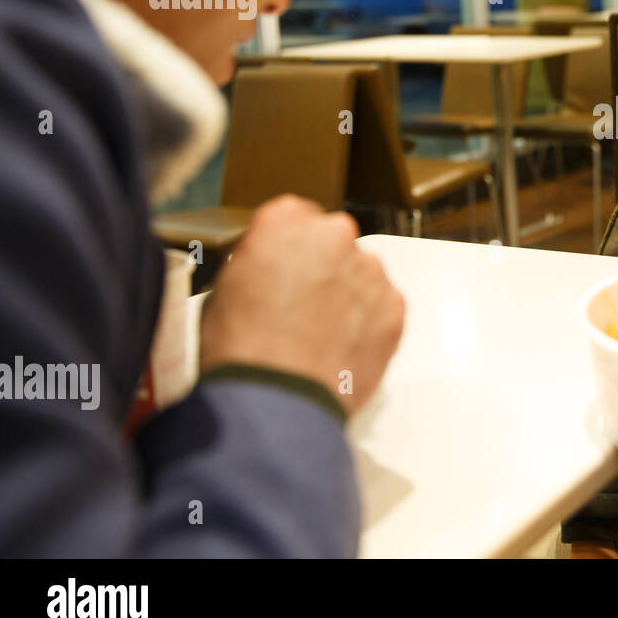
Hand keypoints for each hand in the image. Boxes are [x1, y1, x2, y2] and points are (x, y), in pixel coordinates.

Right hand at [200, 195, 404, 415]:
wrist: (276, 399)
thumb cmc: (240, 350)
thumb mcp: (224, 289)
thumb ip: (257, 261)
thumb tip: (267, 267)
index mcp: (286, 220)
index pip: (294, 218)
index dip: (287, 248)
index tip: (282, 269)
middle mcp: (334, 234)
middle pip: (332, 242)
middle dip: (321, 267)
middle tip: (300, 306)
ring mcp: (369, 270)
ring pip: (360, 272)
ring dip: (346, 293)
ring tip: (319, 334)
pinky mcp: (394, 306)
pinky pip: (381, 305)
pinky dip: (366, 321)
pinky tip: (340, 346)